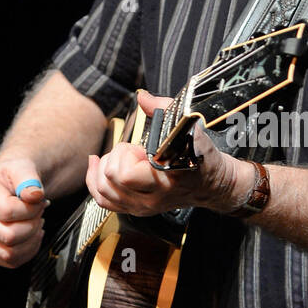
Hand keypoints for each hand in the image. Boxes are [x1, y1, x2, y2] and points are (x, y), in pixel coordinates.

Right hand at [0, 157, 48, 268]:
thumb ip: (30, 179)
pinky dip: (28, 251)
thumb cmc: (14, 176)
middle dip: (33, 225)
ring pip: (9, 253)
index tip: (38, 201)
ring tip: (36, 223)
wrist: (8, 184)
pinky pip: (10, 261)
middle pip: (9, 235)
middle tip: (38, 213)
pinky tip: (31, 235)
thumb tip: (34, 196)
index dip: (30, 209)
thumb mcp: (23, 168)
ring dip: (31, 240)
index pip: (8, 211)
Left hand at [85, 89, 248, 216]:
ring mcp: (143, 206)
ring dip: (104, 170)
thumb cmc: (202, 157)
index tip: (140, 147)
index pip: (124, 174)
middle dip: (115, 158)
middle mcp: (152, 197)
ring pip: (103, 191)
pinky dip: (96, 183)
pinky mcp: (136, 209)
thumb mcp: (189, 127)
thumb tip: (143, 97)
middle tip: (133, 152)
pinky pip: (104, 201)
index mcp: (165, 178)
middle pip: (110, 180)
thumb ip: (164, 109)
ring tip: (119, 159)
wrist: (211, 184)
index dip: (125, 154)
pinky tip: (99, 167)